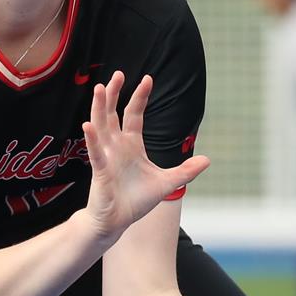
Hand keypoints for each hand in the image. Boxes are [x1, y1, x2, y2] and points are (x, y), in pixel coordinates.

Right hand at [80, 71, 208, 241]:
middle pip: (113, 114)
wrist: (117, 221)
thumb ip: (186, 170)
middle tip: (117, 74)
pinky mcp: (100, 171)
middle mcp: (116, 146)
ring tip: (100, 88)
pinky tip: (88, 125)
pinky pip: (95, 153)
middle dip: (115, 94)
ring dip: (99, 108)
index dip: (140, 96)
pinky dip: (91, 139)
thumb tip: (207, 160)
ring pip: (100, 126)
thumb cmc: (136, 201)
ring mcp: (106, 157)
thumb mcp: (167, 183)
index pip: (134, 114)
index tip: (147, 78)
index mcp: (131, 145)